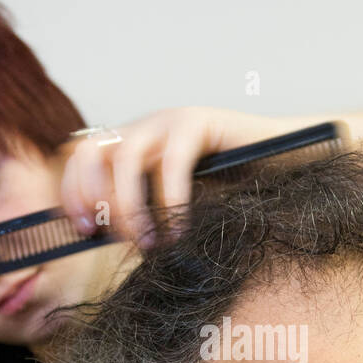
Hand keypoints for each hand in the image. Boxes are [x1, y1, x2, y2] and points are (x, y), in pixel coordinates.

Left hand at [58, 106, 284, 246]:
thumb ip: (144, 213)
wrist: (288, 165)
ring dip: (130, 207)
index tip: (86, 230)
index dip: (73, 193)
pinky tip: (181, 228)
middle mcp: (144, 126)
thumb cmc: (234, 192)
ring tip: (151, 242)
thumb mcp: (175, 205)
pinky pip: (171, 162)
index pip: (79, 158)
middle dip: (93, 198)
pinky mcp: (200, 121)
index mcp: (132, 143)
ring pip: (125, 159)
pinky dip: (170, 201)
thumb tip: (105, 237)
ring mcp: (170, 120)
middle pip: (90, 152)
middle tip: (113, 236)